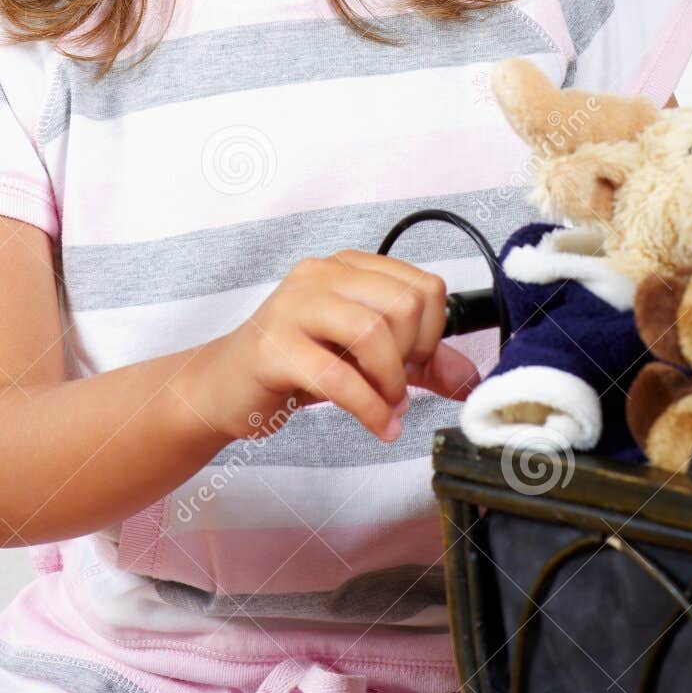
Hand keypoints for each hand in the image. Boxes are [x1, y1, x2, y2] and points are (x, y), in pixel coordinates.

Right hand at [182, 250, 480, 445]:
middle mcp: (321, 275)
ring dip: (391, 384)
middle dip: (411, 359)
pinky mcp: (274, 346)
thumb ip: (418, 361)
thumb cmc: (293, 365)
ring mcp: (293, 306)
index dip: (433, 333)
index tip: (416, 364)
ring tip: (387, 407)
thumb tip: (469, 378)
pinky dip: (369, 409)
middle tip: (396, 388)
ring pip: (373, 333)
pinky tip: (377, 425)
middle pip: (404, 306)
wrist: (222, 387)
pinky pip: (338, 377)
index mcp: (347, 267)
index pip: (424, 286)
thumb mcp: (362, 357)